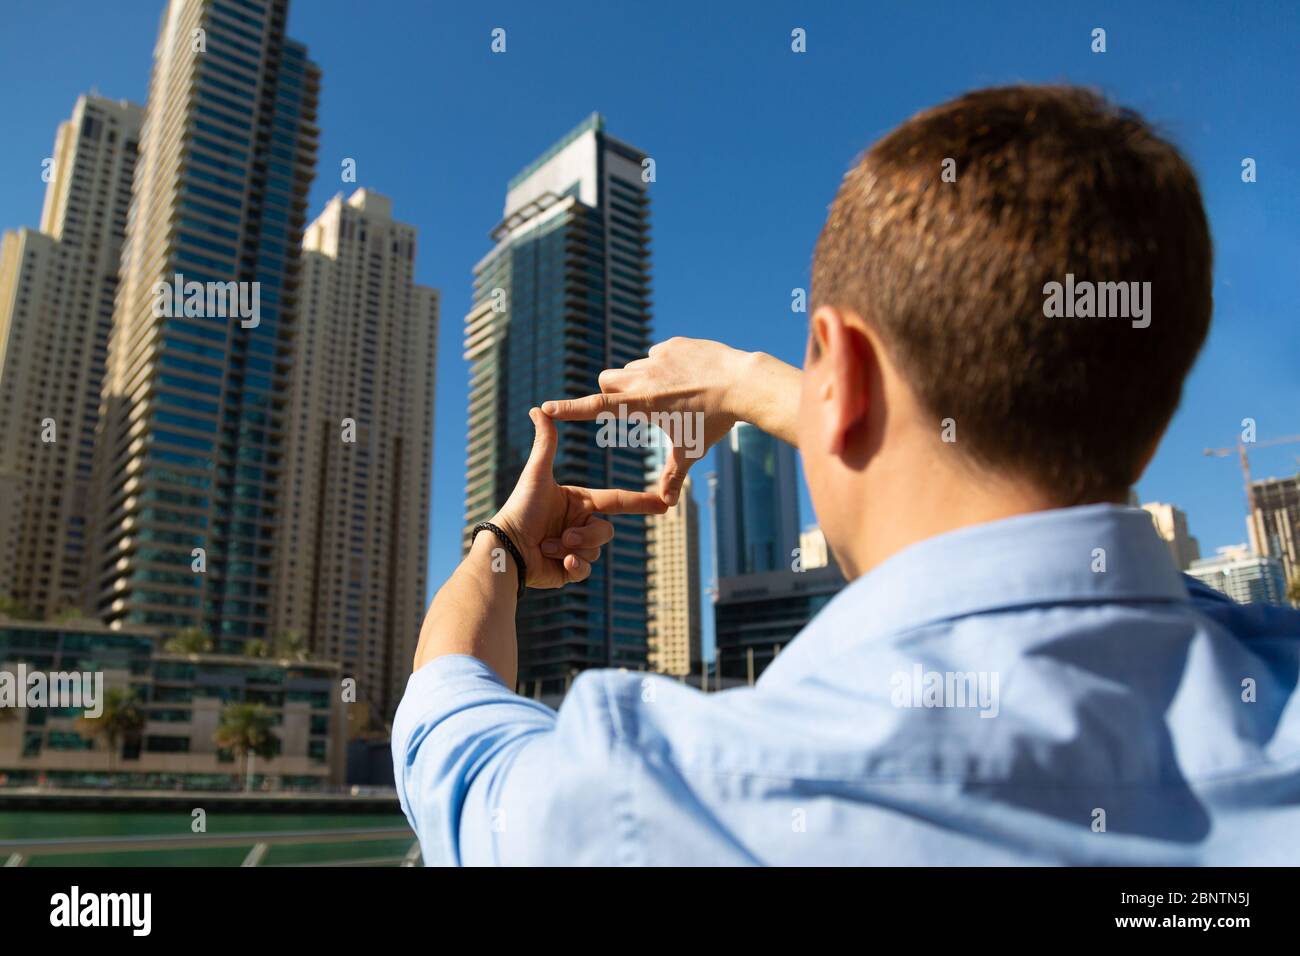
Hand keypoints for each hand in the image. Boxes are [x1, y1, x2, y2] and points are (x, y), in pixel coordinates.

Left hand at [491, 408, 667, 588]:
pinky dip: (575, 566)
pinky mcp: (568, 570)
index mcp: (578, 503)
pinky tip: (558, 561)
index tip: (664, 503)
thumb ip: (545, 442)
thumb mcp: (537, 474)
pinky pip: (586, 570)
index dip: (640, 502)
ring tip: (550, 546)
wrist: (505, 547)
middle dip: (587, 534)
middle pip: (606, 531)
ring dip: (574, 548)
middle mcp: (578, 524)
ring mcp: (575, 548)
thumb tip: (537, 408)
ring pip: (596, 551)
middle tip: (566, 536)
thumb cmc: (519, 508)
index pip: (616, 500)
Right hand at [542, 337, 747, 505]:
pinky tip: (688, 376)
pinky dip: (664, 365)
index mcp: (641, 403)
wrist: (742, 383)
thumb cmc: (713, 421)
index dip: (569, 409)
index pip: (595, 407)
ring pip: (634, 366)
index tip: (545, 407)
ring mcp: (658, 356)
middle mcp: (643, 376)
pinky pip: (658, 353)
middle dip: (611, 391)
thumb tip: (666, 506)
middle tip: (632, 405)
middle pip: (606, 378)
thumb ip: (674, 477)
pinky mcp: (674, 343)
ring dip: (641, 378)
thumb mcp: (690, 451)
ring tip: (671, 393)